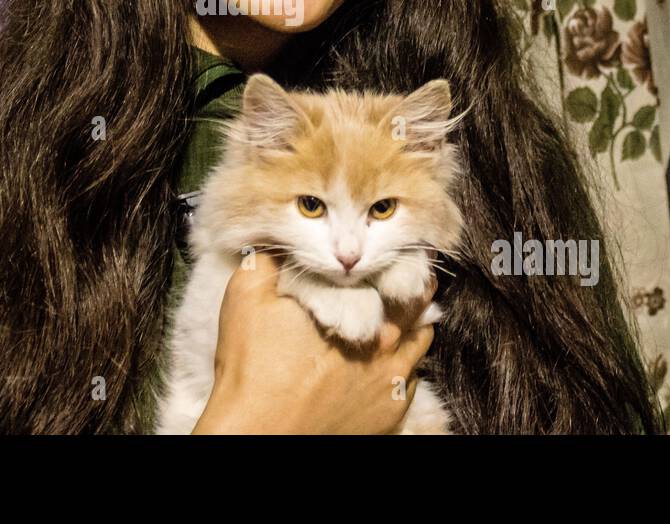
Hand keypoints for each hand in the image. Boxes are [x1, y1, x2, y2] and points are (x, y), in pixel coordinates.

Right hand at [191, 251, 436, 433]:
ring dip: (419, 317)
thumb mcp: (246, 295)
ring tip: (418, 301)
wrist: (261, 434)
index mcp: (353, 302)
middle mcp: (382, 336)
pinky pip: (413, 375)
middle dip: (415, 278)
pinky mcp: (390, 408)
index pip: (387, 265)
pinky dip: (408, 358)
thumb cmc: (252, 366)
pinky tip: (399, 350)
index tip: (403, 239)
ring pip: (420, 336)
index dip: (394, 249)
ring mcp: (390, 375)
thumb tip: (280, 236)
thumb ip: (269, 257)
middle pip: (413, 299)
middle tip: (422, 262)